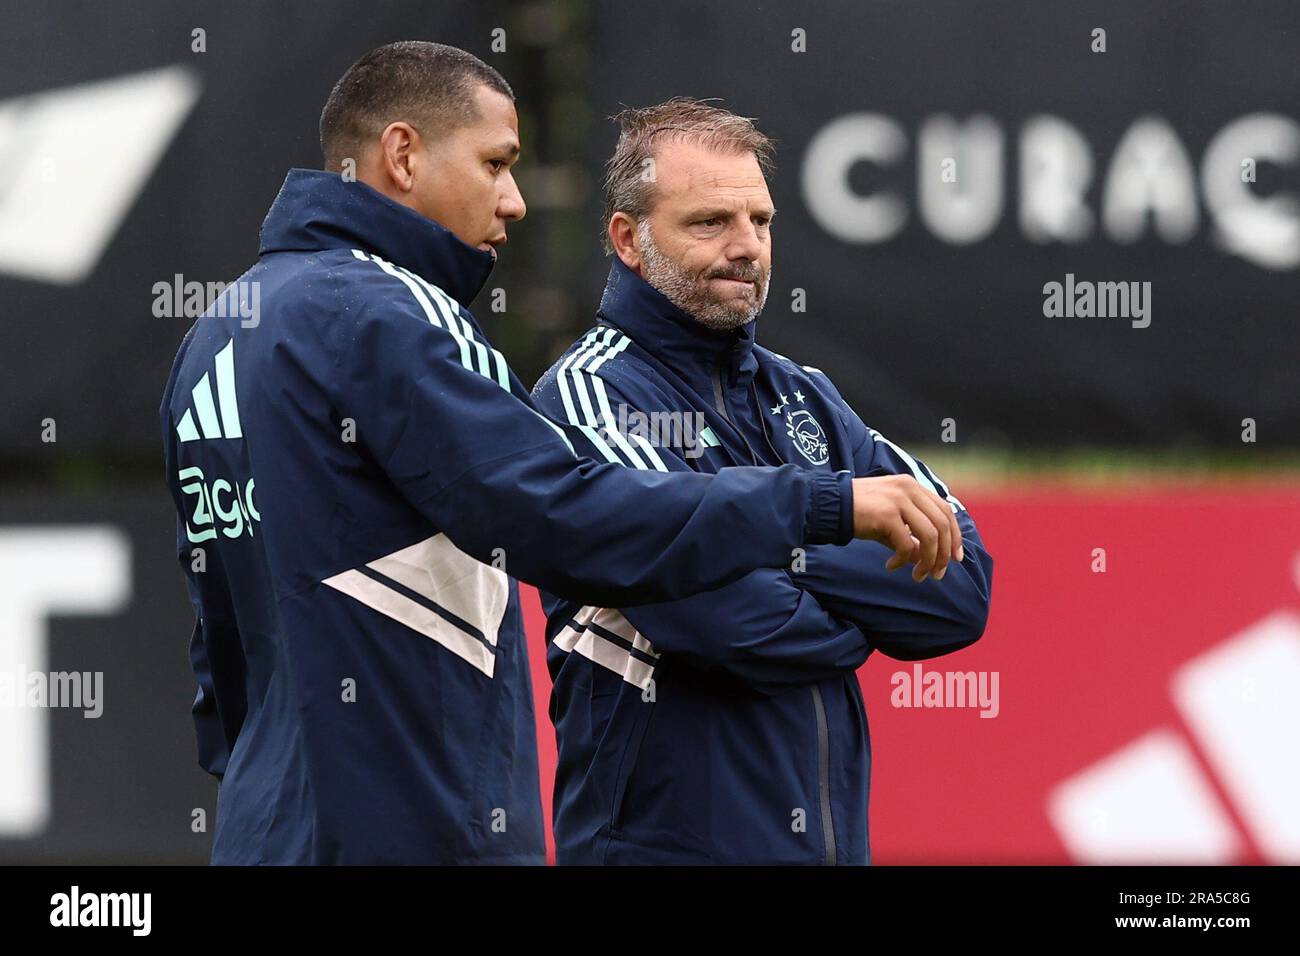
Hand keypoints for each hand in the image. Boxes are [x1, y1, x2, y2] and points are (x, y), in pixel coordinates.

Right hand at [849, 475, 963, 581]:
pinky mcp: (886, 515)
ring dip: (928, 561)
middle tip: (938, 574)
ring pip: (930, 536)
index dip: (955, 536)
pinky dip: (902, 560)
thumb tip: (926, 556)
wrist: (830, 505)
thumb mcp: (891, 517)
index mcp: (912, 486)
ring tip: (918, 576)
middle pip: (943, 525)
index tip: (955, 558)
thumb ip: (911, 532)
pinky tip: (891, 565)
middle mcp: (909, 489)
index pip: (946, 511)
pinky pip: (906, 545)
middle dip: (944, 554)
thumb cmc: (860, 512)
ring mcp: (898, 500)